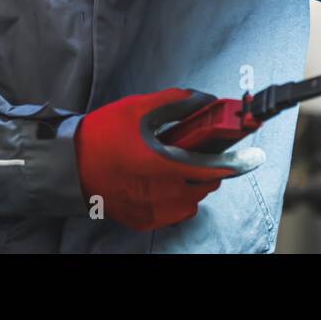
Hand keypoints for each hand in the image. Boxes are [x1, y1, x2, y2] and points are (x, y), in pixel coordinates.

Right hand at [74, 88, 261, 231]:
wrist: (66, 165)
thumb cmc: (102, 135)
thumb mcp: (138, 109)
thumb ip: (176, 103)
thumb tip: (204, 98)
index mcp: (162, 165)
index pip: (212, 168)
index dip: (237, 162)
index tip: (254, 157)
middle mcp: (161, 194)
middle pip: (204, 185)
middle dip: (208, 168)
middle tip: (195, 150)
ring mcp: (151, 212)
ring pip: (190, 202)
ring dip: (192, 184)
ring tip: (174, 165)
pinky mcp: (141, 221)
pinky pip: (173, 213)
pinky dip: (175, 198)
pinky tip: (160, 182)